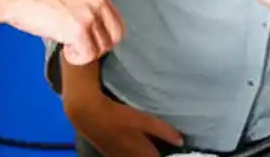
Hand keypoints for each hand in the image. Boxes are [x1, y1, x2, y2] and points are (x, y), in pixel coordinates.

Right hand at [1, 0, 123, 64]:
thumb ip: (85, 8)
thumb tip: (92, 30)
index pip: (116, 23)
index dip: (102, 37)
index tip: (89, 41)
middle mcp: (97, 1)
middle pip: (113, 38)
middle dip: (95, 47)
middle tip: (77, 46)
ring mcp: (89, 15)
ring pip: (101, 49)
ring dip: (83, 52)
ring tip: (66, 44)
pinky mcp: (78, 29)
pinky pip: (87, 55)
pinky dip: (75, 58)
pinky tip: (63, 48)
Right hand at [65, 92, 183, 156]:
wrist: (89, 115)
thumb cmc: (118, 116)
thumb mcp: (143, 120)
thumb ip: (162, 131)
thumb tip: (180, 141)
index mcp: (142, 154)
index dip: (167, 156)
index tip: (176, 152)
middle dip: (154, 155)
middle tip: (163, 149)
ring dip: (144, 155)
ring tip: (151, 147)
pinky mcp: (111, 154)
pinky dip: (134, 155)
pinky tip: (136, 146)